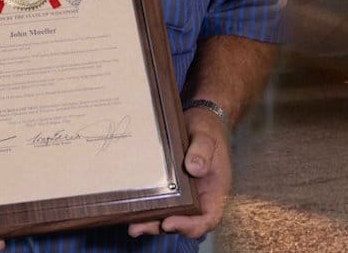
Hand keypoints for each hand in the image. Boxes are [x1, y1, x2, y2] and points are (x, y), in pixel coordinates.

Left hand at [128, 108, 231, 239]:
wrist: (200, 120)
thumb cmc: (208, 129)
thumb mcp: (207, 135)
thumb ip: (202, 150)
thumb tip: (195, 168)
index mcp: (215, 189)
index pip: (208, 217)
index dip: (190, 226)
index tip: (170, 221)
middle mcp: (201, 196)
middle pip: (185, 222)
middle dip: (163, 227)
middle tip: (140, 226)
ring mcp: (186, 194)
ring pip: (171, 216)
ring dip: (152, 223)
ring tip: (133, 225)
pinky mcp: (171, 188)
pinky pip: (162, 203)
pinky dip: (149, 210)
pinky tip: (132, 210)